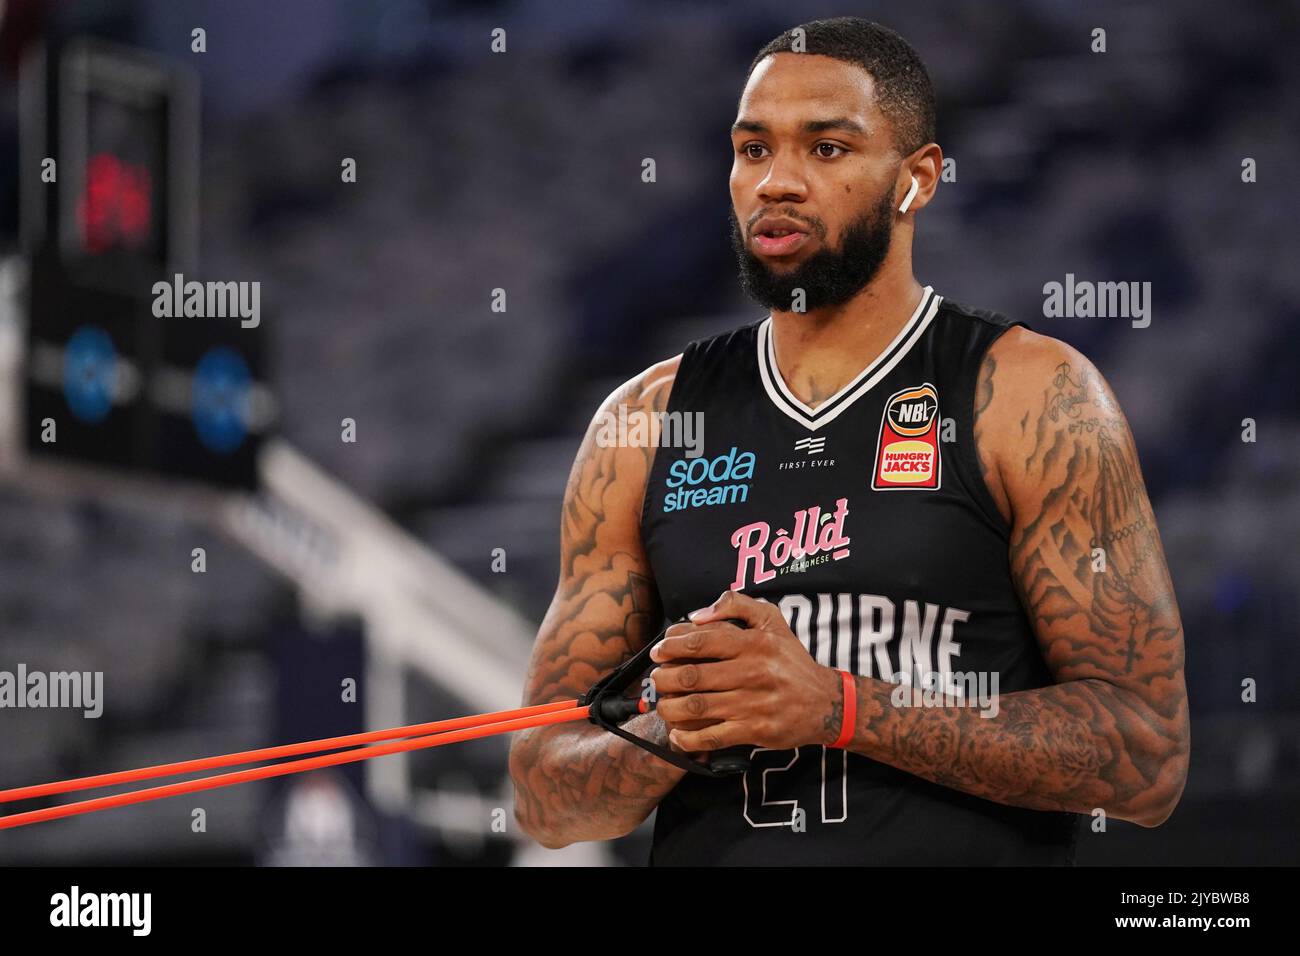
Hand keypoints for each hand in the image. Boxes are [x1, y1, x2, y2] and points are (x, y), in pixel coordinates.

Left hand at [649, 589, 842, 752]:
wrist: (825, 702)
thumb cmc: (790, 660)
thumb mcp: (772, 621)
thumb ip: (736, 605)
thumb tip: (697, 615)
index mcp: (753, 643)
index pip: (700, 642)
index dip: (670, 647)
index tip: (658, 652)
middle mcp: (752, 672)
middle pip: (691, 676)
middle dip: (664, 678)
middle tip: (657, 679)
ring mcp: (753, 703)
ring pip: (696, 707)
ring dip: (669, 708)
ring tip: (663, 704)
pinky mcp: (755, 731)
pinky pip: (712, 736)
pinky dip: (688, 738)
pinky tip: (678, 734)